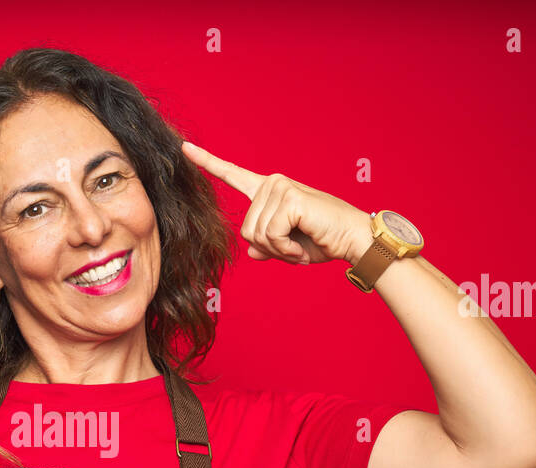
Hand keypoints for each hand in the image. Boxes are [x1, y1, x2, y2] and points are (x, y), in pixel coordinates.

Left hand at [181, 141, 370, 265]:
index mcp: (267, 191)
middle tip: (294, 246)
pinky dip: (285, 249)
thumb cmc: (321, 240)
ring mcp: (279, 188)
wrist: (351, 239)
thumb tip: (252, 252)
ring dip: (279, 250)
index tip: (184, 148)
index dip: (207, 163)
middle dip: (269, 248)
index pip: (232, 175)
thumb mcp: (286, 247)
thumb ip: (266, 245)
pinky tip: (301, 245)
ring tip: (300, 244)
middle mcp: (271, 184)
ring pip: (256, 236)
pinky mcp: (288, 198)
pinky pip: (270, 236)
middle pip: (245, 230)